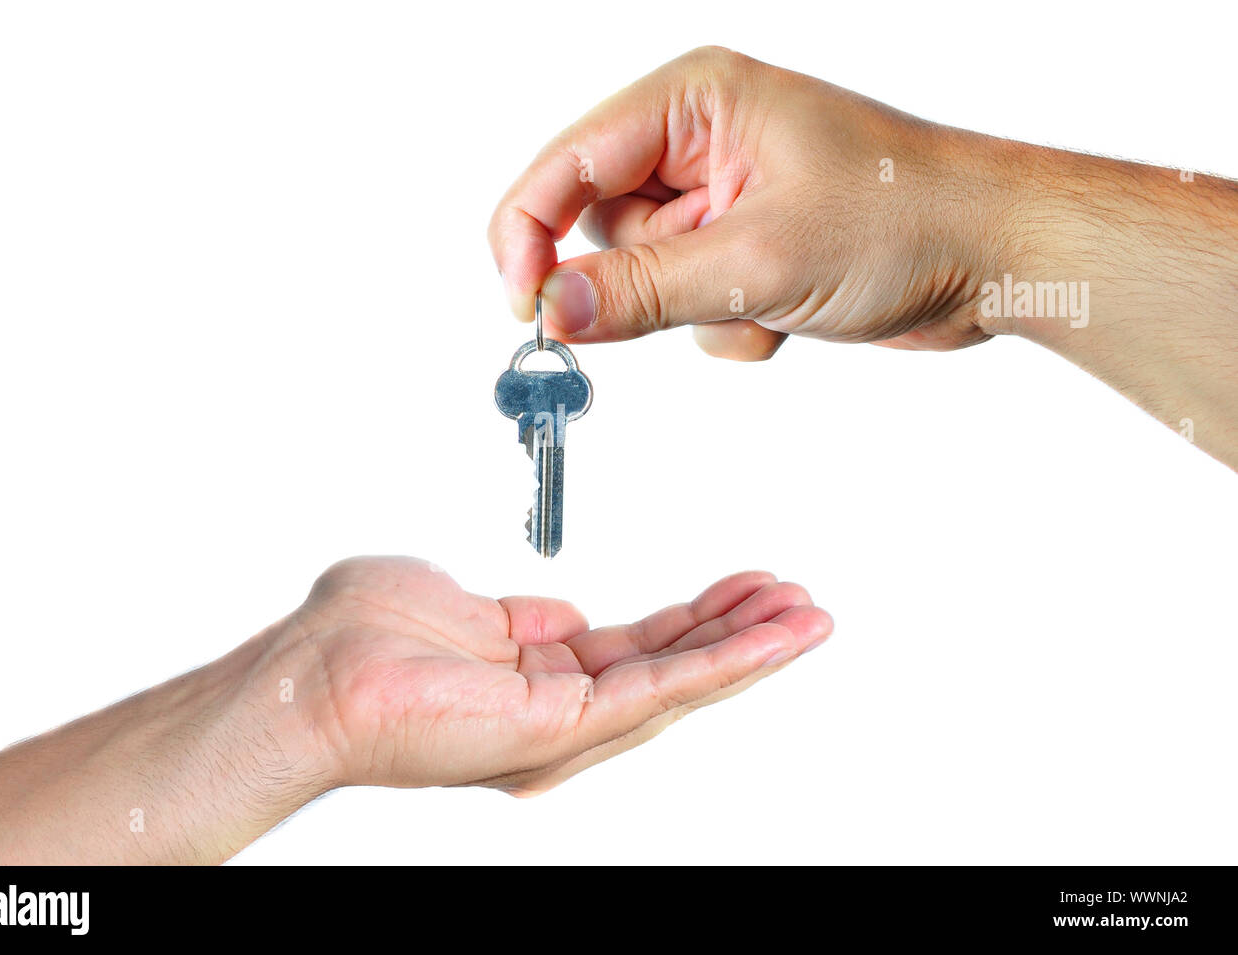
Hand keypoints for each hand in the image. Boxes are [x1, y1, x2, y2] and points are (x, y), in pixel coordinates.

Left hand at [283, 557, 830, 794]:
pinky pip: (660, 690)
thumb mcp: (456, 604)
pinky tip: (771, 639)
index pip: (637, 651)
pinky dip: (723, 664)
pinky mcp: (561, 728)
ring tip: (808, 617)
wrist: (311, 675)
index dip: (695, 621)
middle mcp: (555, 712)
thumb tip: (555, 618)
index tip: (744, 589)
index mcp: (534, 680)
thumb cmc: (356, 639)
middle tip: (800, 602)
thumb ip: (518, 615)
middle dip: (739, 633)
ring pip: (679, 685)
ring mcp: (562, 726)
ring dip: (749, 649)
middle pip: (671, 669)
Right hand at [489, 45, 1023, 360]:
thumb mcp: (758, 258)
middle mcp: (701, 141)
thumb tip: (553, 309)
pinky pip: (689, 304)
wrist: (996, 256)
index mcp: (695, 102)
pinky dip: (729, 325)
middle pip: (601, 227)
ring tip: (769, 296)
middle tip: (703, 293)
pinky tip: (790, 310)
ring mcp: (724, 198)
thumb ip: (643, 289)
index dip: (530, 234)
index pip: (570, 164)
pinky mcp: (744, 248)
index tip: (524, 305)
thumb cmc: (907, 218)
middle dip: (646, 280)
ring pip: (645, 276)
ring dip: (698, 310)